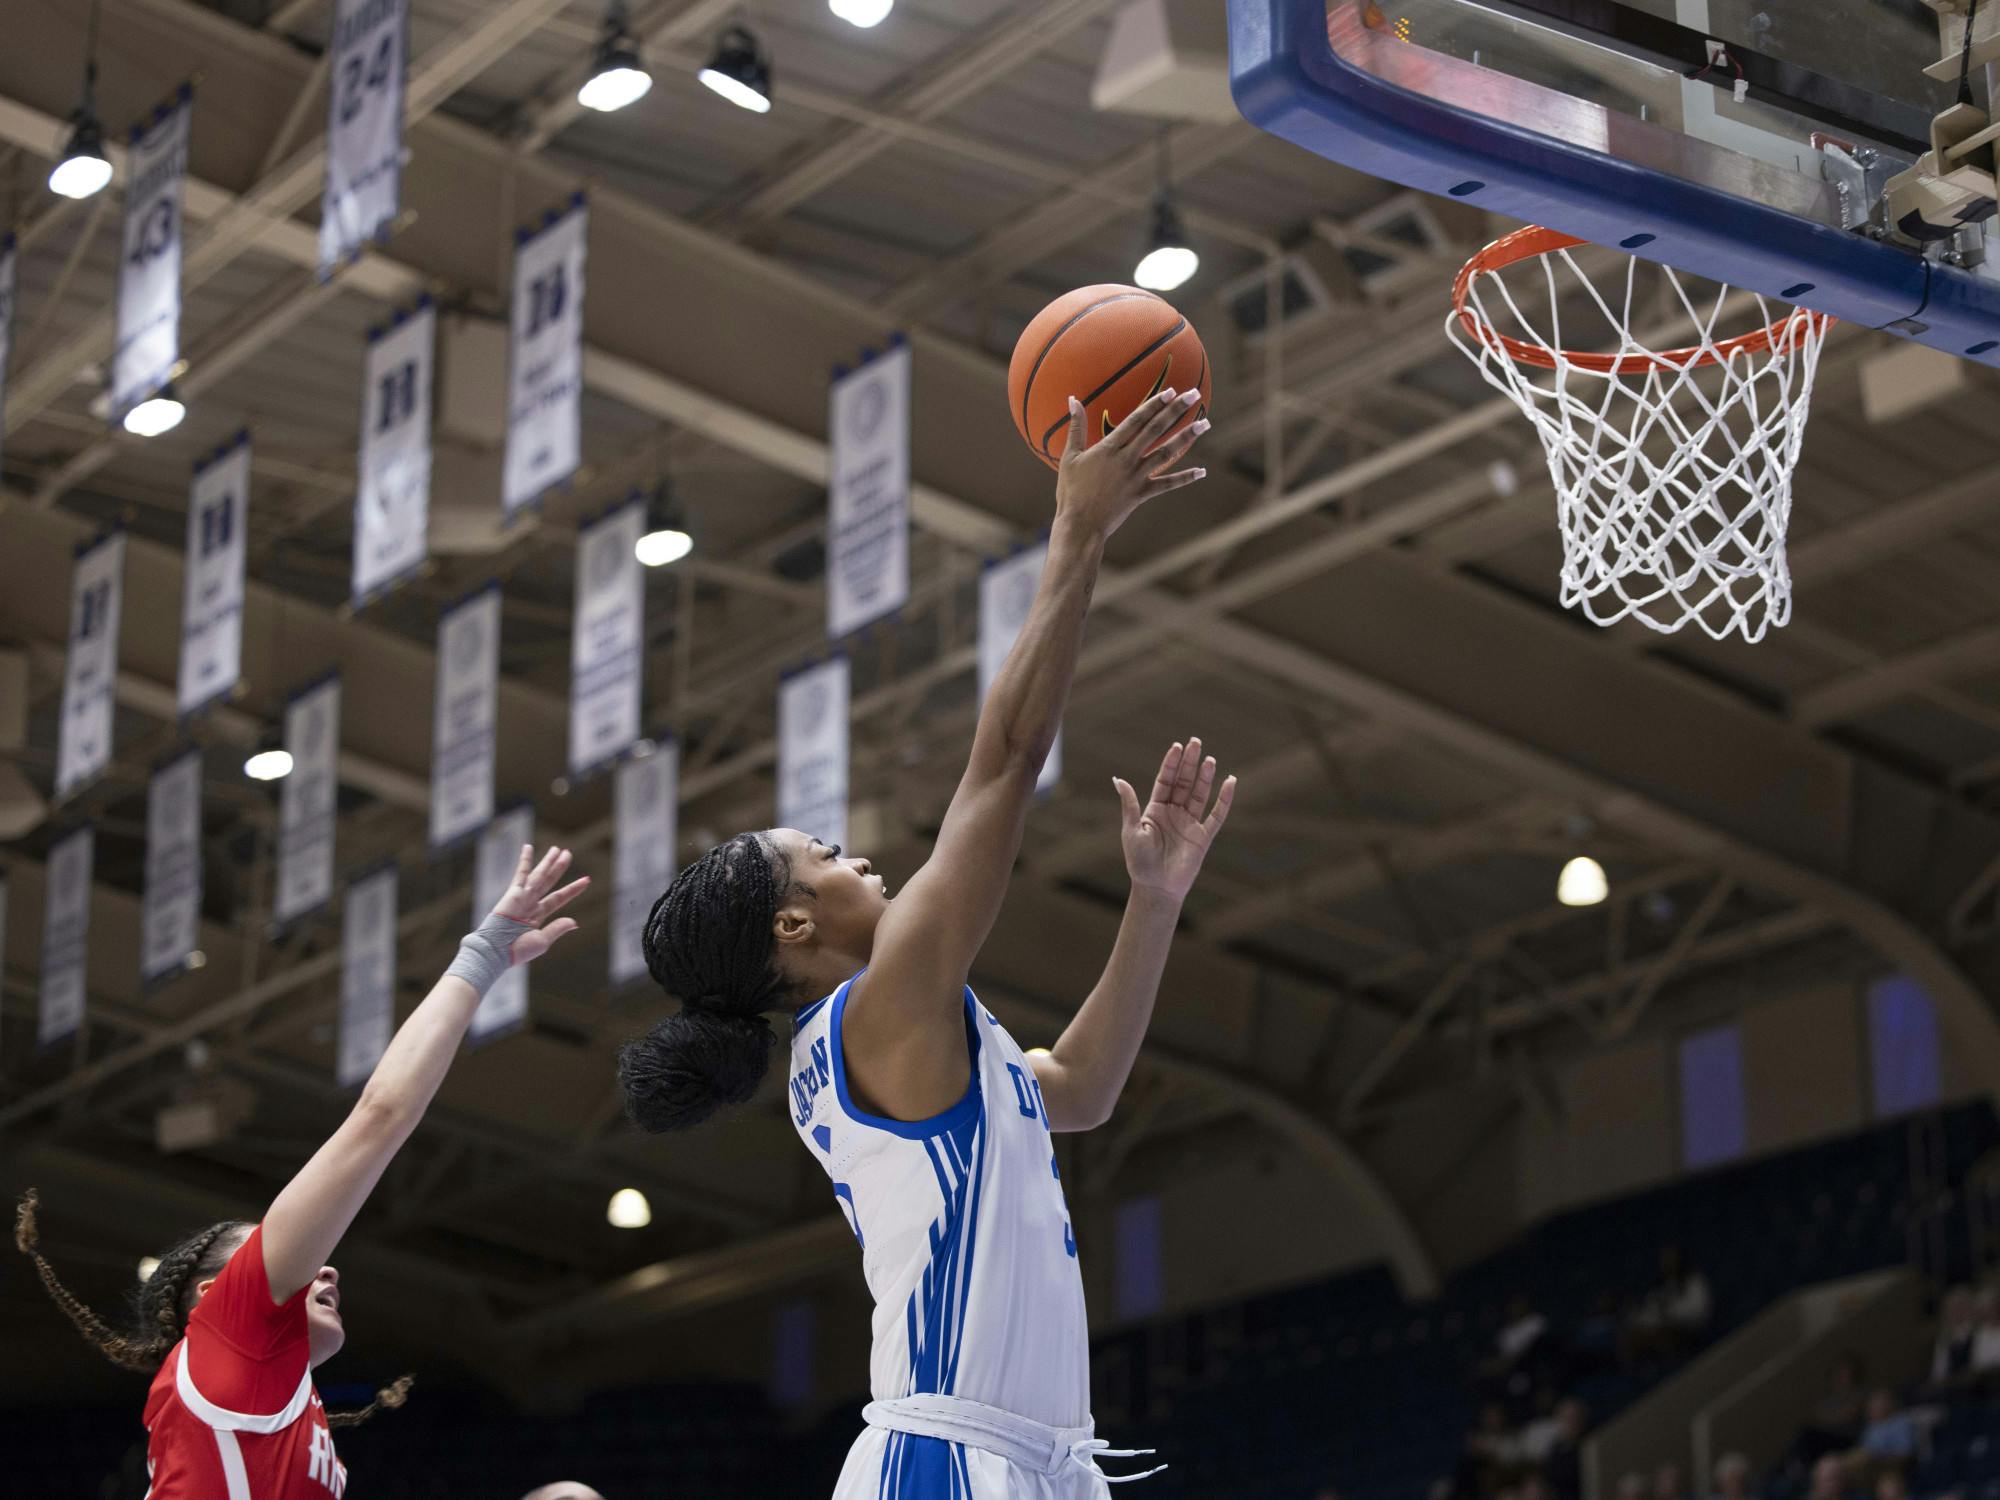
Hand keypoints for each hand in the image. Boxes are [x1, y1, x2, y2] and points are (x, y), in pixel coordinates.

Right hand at [490, 844, 589, 966]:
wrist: (497, 951)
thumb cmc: (517, 950)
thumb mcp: (542, 940)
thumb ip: (558, 928)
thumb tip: (575, 922)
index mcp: (537, 916)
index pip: (559, 898)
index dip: (573, 889)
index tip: (586, 879)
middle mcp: (530, 904)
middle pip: (549, 881)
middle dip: (559, 868)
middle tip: (567, 853)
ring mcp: (522, 897)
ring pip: (539, 875)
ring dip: (548, 861)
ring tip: (557, 849)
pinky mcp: (513, 893)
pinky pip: (521, 873)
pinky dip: (525, 860)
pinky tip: (528, 847)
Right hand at [1054, 386, 1207, 540]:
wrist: (1080, 524)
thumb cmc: (1071, 491)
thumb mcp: (1070, 457)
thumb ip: (1076, 427)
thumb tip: (1072, 399)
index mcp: (1109, 448)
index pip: (1137, 420)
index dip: (1154, 404)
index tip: (1171, 390)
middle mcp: (1127, 459)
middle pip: (1155, 430)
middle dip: (1176, 410)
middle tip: (1193, 394)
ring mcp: (1136, 477)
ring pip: (1166, 453)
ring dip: (1186, 437)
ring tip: (1204, 423)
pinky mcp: (1141, 494)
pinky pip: (1167, 484)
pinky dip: (1185, 478)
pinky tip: (1202, 471)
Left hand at [1114, 738, 1235, 901]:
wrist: (1156, 887)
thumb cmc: (1140, 861)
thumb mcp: (1132, 830)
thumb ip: (1130, 805)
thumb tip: (1118, 779)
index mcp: (1155, 810)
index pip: (1165, 781)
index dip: (1171, 764)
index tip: (1177, 746)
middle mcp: (1173, 813)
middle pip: (1183, 782)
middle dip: (1189, 763)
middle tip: (1195, 742)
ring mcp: (1189, 823)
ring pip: (1199, 794)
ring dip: (1204, 777)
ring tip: (1209, 758)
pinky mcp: (1203, 836)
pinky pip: (1216, 815)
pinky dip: (1224, 799)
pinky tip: (1230, 782)